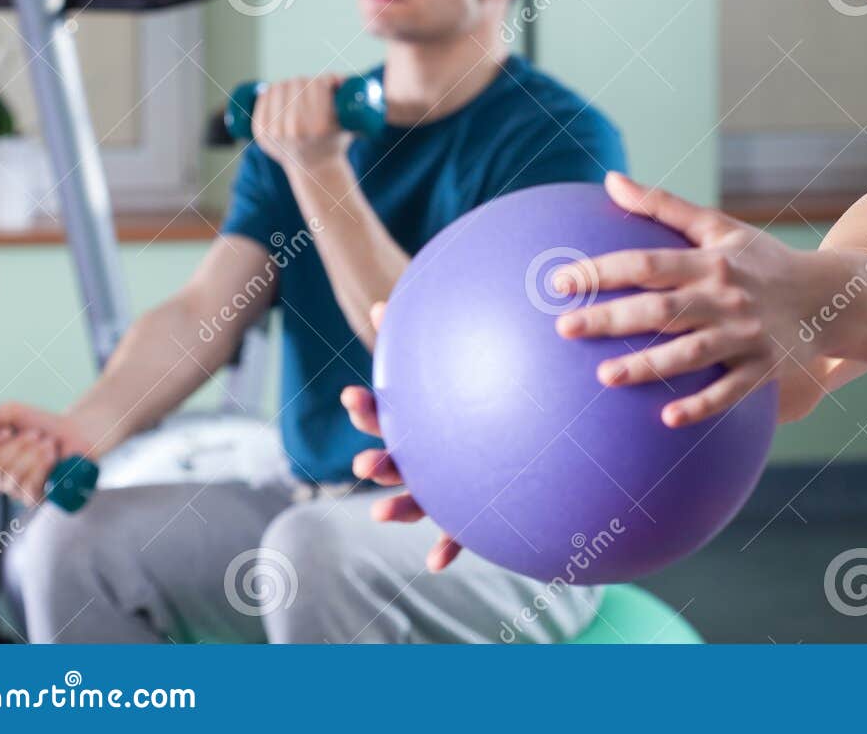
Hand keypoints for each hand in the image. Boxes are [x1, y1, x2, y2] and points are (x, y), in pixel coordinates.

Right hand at [0, 403, 95, 506]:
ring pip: (12, 478)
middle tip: (37, 434)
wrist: (79, 432)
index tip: (8, 430)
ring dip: (33, 454)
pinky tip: (52, 456)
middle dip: (19, 445)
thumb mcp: (17, 412)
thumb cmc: (44, 424)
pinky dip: (41, 468)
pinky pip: (29, 490)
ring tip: (49, 443)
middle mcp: (2, 478)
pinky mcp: (39, 497)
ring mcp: (19, 491)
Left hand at [252, 75, 351, 173]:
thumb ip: (348, 100)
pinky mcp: (260, 131)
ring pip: (278, 88)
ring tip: (295, 89)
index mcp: (320, 126)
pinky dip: (270, 91)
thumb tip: (338, 78)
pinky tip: (277, 92)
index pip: (318, 85)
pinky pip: (262, 99)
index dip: (325, 80)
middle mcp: (295, 129)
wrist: (314, 168)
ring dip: (288, 84)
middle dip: (307, 81)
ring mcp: (275, 131)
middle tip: (312, 86)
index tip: (329, 84)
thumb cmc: (335, 142)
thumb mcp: (349, 125)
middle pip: (297, 84)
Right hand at [343, 301, 460, 571]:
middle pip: (392, 461)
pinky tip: (434, 563)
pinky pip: (454, 533)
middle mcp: (421, 460)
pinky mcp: (464, 515)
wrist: (514, 451)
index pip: (384, 414)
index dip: (367, 407)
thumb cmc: (472, 401)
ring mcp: (439, 490)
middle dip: (377, 462)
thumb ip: (419, 344)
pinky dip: (443, 548)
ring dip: (396, 508)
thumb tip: (383, 303)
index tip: (352, 395)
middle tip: (367, 463)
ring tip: (381, 513)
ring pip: (414, 501)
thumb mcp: (452, 372)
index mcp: (416, 425)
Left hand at [551, 171, 851, 427]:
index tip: (559, 283)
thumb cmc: (761, 260)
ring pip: (690, 353)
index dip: (602, 272)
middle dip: (611, 319)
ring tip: (603, 376)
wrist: (827, 296)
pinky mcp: (762, 368)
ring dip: (647, 365)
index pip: (647, 264)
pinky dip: (702, 404)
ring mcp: (744, 335)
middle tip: (564, 329)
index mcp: (709, 262)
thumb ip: (662, 206)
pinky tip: (668, 418)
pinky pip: (730, 391)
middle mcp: (725, 297)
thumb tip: (610, 179)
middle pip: (660, 310)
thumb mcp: (718, 226)